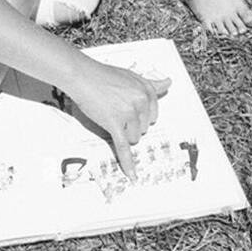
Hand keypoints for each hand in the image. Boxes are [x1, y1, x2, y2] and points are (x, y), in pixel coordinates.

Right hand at [65, 61, 170, 178]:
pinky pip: (123, 147)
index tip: (131, 111)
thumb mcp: (132, 77)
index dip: (140, 116)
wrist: (82, 76)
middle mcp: (141, 102)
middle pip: (144, 128)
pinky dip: (127, 162)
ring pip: (134, 138)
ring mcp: (129, 114)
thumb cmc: (103, 76)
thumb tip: (168, 83)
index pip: (153, 115)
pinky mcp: (115, 124)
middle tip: (116, 109)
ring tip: (110, 116)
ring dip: (123, 132)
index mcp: (147, 91)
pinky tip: (131, 174)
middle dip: (131, 124)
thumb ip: (152, 85)